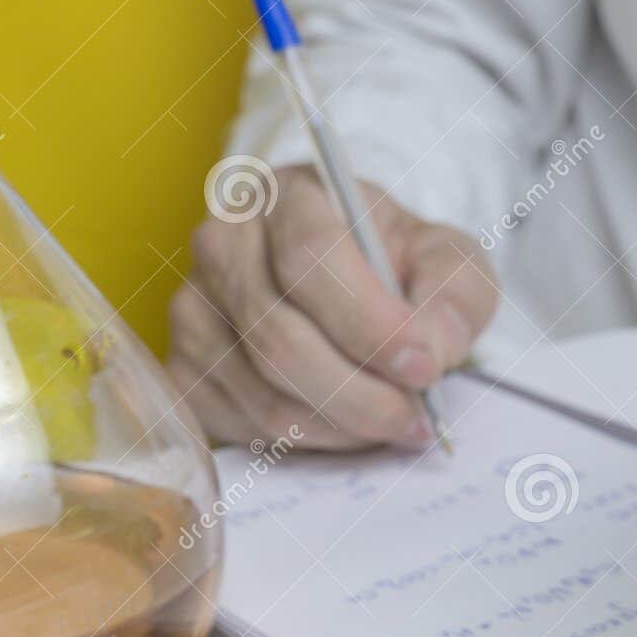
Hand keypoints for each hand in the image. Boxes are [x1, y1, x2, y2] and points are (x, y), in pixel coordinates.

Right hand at [167, 164, 496, 448]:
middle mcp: (223, 243)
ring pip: (263, 392)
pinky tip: (351, 427)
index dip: (370, 323)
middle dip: (361, 394)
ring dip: (342, 425)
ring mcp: (193, 308)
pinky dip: (309, 441)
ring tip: (394, 423)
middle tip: (416, 419)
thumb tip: (428, 352)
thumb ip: (452, 297)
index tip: (424, 367)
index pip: (310, 256)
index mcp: (288, 195)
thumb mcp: (450, 262)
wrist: (360, 282)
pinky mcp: (183, 369)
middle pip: (280, 337)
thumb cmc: (401, 265)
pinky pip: (242, 424)